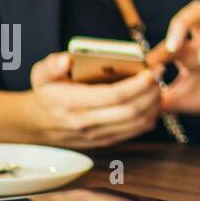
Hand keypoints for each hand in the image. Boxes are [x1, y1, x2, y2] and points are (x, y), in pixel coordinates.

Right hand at [27, 51, 161, 147]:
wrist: (39, 123)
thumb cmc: (47, 92)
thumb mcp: (41, 74)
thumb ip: (52, 64)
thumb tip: (66, 60)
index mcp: (71, 103)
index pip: (113, 96)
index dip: (137, 84)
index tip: (151, 71)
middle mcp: (85, 123)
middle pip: (130, 111)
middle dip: (151, 92)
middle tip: (160, 74)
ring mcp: (96, 135)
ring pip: (136, 123)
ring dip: (153, 104)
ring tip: (158, 85)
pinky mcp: (105, 140)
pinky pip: (134, 132)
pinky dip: (149, 116)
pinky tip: (153, 101)